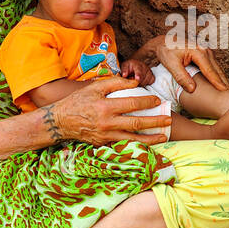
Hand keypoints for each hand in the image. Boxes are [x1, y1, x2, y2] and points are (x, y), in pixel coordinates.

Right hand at [45, 75, 167, 145]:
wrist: (60, 121)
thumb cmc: (78, 101)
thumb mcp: (94, 87)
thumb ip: (115, 83)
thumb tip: (135, 83)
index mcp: (105, 107)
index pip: (132, 103)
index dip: (147, 101)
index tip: (158, 100)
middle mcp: (107, 123)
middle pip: (137, 122)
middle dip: (155, 121)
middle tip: (168, 119)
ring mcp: (105, 136)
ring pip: (133, 138)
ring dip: (150, 138)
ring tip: (163, 136)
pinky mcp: (103, 144)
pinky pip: (123, 145)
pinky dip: (137, 145)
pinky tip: (147, 144)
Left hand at [120, 58, 153, 85]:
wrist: (134, 64)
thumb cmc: (129, 66)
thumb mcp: (124, 66)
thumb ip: (124, 70)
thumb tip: (124, 75)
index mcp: (137, 64)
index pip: (139, 70)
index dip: (139, 75)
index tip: (137, 79)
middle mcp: (144, 67)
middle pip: (143, 77)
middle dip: (137, 82)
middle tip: (132, 81)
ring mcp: (149, 71)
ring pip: (147, 80)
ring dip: (142, 83)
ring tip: (136, 81)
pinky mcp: (152, 75)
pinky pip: (152, 81)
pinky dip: (147, 83)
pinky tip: (142, 81)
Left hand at [138, 34, 228, 93]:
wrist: (164, 41)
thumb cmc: (166, 51)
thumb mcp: (171, 64)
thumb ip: (181, 76)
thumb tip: (192, 89)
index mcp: (198, 52)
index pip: (209, 71)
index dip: (217, 82)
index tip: (224, 91)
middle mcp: (205, 50)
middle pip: (217, 69)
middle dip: (223, 82)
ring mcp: (206, 51)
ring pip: (217, 68)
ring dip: (222, 79)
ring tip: (228, 91)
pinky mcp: (205, 54)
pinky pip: (213, 67)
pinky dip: (218, 75)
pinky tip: (220, 84)